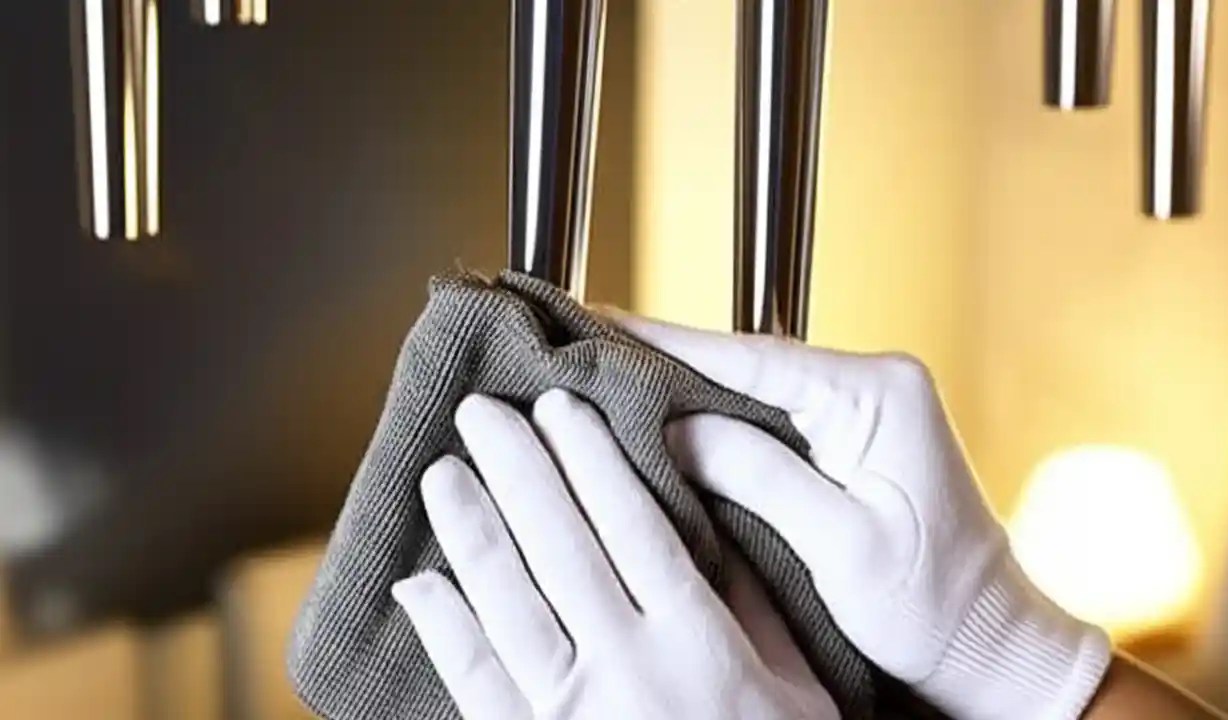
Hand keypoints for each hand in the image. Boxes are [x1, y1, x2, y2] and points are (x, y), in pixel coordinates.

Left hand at [392, 391, 838, 719]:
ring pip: (507, 603)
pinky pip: (478, 685)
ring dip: (470, 531)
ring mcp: (572, 713)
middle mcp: (626, 667)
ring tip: (443, 473)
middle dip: (517, 469)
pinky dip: (444, 632)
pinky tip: (419, 585)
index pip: (630, 524)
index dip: (590, 459)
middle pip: (558, 545)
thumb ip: (755, 611)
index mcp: (696, 641)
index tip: (561, 408)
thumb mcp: (799, 691)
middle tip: (483, 412)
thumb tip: (714, 532)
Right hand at [609, 312, 1111, 719]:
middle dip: (673, 363)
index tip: (605, 321)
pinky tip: (673, 425)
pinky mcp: (853, 439)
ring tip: (615, 383)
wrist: (985, 641)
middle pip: (751, 365)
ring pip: (757, 392)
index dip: (672, 342)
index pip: (756, 359)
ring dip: (693, 393)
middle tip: (591, 352)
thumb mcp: (841, 545)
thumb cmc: (933, 605)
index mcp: (881, 397)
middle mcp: (876, 386)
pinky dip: (723, 425)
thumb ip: (758, 476)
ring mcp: (866, 410)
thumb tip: (679, 428)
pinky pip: (774, 420)